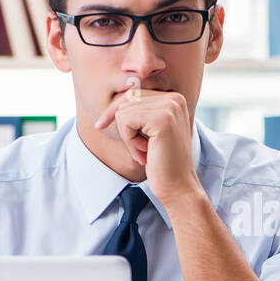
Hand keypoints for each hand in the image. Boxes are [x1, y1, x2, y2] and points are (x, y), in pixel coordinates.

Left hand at [93, 81, 201, 206]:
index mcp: (174, 99)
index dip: (115, 111)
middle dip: (124, 126)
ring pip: (123, 110)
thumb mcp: (149, 132)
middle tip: (140, 149)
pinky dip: (129, 140)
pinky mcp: (162, 119)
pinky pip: (125, 120)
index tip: (100, 126)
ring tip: (146, 152)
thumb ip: (138, 112)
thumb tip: (115, 98)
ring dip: (128, 136)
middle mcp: (174, 98)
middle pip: (126, 99)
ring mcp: (170, 107)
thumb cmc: (162, 163)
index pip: (133, 94)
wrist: (178, 186)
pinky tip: (146, 152)